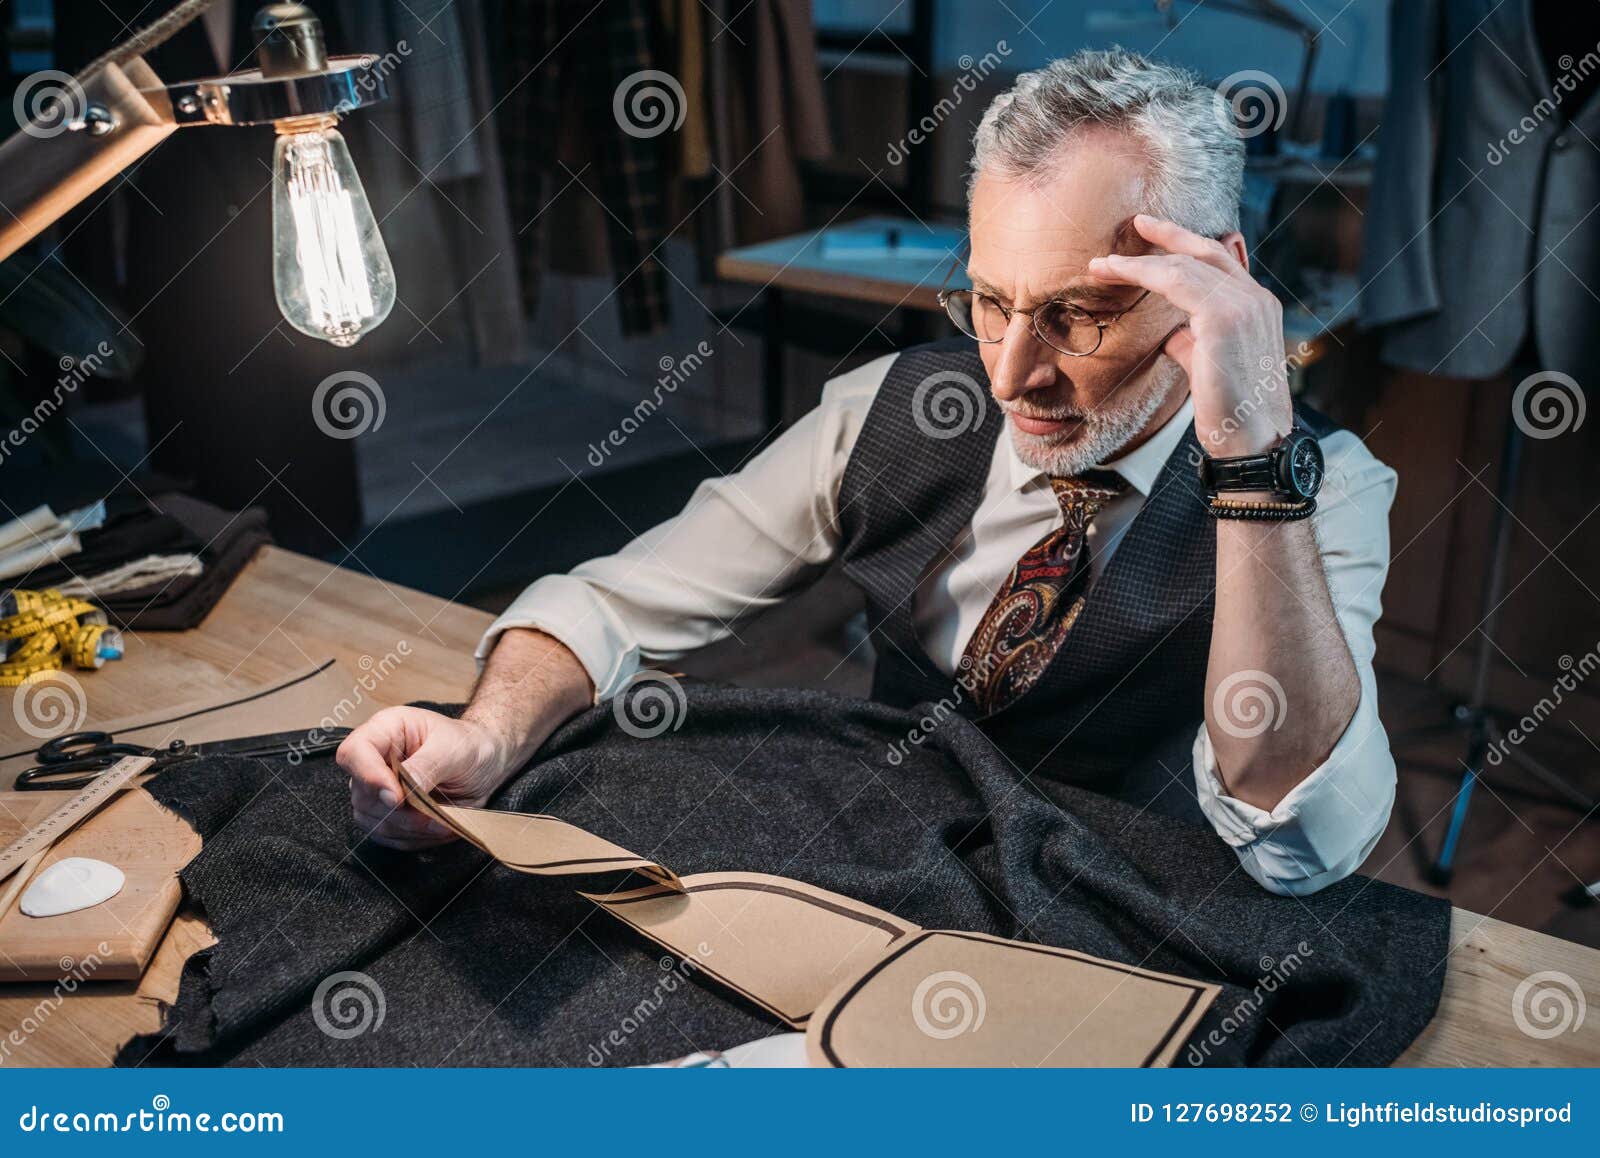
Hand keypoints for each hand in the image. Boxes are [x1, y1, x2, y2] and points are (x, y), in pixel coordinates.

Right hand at [338, 706, 509, 849]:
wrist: (482, 761)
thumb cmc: (467, 745)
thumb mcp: (454, 748)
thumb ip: (427, 765)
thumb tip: (403, 789)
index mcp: (385, 730)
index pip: (353, 753)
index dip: (369, 777)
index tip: (397, 797)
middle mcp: (374, 759)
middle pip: (363, 794)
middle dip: (399, 811)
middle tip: (433, 812)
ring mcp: (376, 789)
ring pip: (373, 820)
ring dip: (409, 827)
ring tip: (442, 821)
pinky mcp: (385, 813)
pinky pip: (387, 836)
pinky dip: (413, 837)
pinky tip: (437, 827)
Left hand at [1088, 214, 1291, 457]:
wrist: (1251, 441)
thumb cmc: (1230, 410)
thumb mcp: (1208, 364)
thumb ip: (1190, 340)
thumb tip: (1169, 333)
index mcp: (1257, 306)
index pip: (1219, 261)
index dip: (1186, 244)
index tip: (1155, 233)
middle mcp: (1256, 298)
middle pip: (1205, 251)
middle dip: (1167, 235)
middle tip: (1135, 223)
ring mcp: (1244, 305)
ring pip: (1184, 266)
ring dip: (1138, 262)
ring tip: (1103, 264)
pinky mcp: (1225, 318)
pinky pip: (1176, 283)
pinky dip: (1143, 275)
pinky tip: (1118, 275)